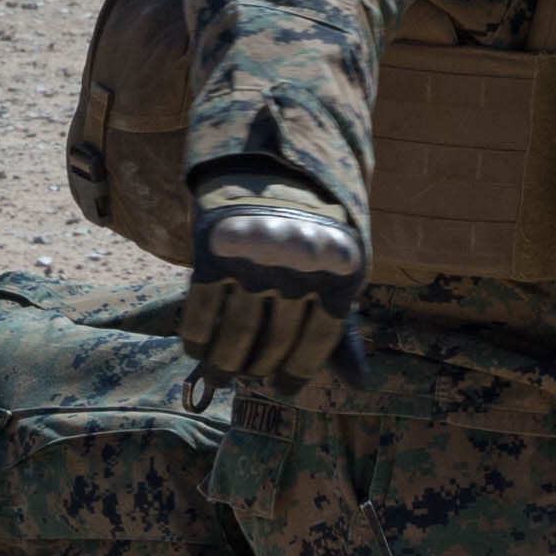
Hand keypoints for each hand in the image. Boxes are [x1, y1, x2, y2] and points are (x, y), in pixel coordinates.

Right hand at [178, 192, 363, 390]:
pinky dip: (196, 338)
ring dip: (223, 362)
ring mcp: (255, 259)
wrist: (268, 167)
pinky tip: (196, 349)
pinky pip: (202, 311)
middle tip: (243, 375)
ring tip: (219, 371)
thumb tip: (359, 383)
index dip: (296, 372)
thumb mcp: (337, 272)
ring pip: (235, 334)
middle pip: (273, 343)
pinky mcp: (214, 249)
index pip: (317, 343)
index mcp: (340, 273)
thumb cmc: (310, 232)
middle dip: (255, 367)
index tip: (281, 387)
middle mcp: (299, 268)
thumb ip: (343, 327)